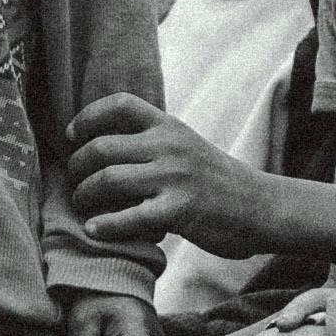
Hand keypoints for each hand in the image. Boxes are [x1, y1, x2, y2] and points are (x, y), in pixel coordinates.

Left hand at [62, 101, 248, 254]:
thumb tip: (102, 148)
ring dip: (84, 196)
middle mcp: (169, 146)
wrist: (264, 207)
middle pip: (101, 147)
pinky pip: (128, 217)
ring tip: (81, 206)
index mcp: (169, 126)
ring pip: (107, 180)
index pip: (119, 104)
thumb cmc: (218, 181)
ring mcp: (174, 178)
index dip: (87, 118)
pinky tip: (94, 230)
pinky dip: (104, 225)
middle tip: (73, 182)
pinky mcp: (179, 211)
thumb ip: (153, 142)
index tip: (71, 136)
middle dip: (77, 167)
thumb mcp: (187, 146)